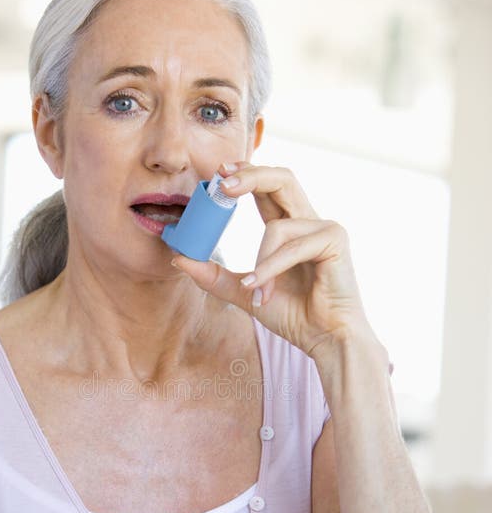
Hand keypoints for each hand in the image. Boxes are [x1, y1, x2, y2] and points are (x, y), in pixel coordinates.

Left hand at [170, 162, 374, 359]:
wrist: (325, 339)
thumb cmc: (294, 315)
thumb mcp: (244, 292)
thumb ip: (214, 276)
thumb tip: (178, 258)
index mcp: (290, 228)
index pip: (267, 187)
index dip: (246, 174)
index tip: (219, 173)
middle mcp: (309, 222)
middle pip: (282, 178)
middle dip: (251, 175)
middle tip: (222, 182)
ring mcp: (325, 228)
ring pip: (277, 227)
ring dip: (260, 262)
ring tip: (255, 291)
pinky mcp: (335, 240)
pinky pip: (292, 246)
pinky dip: (272, 268)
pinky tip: (263, 290)